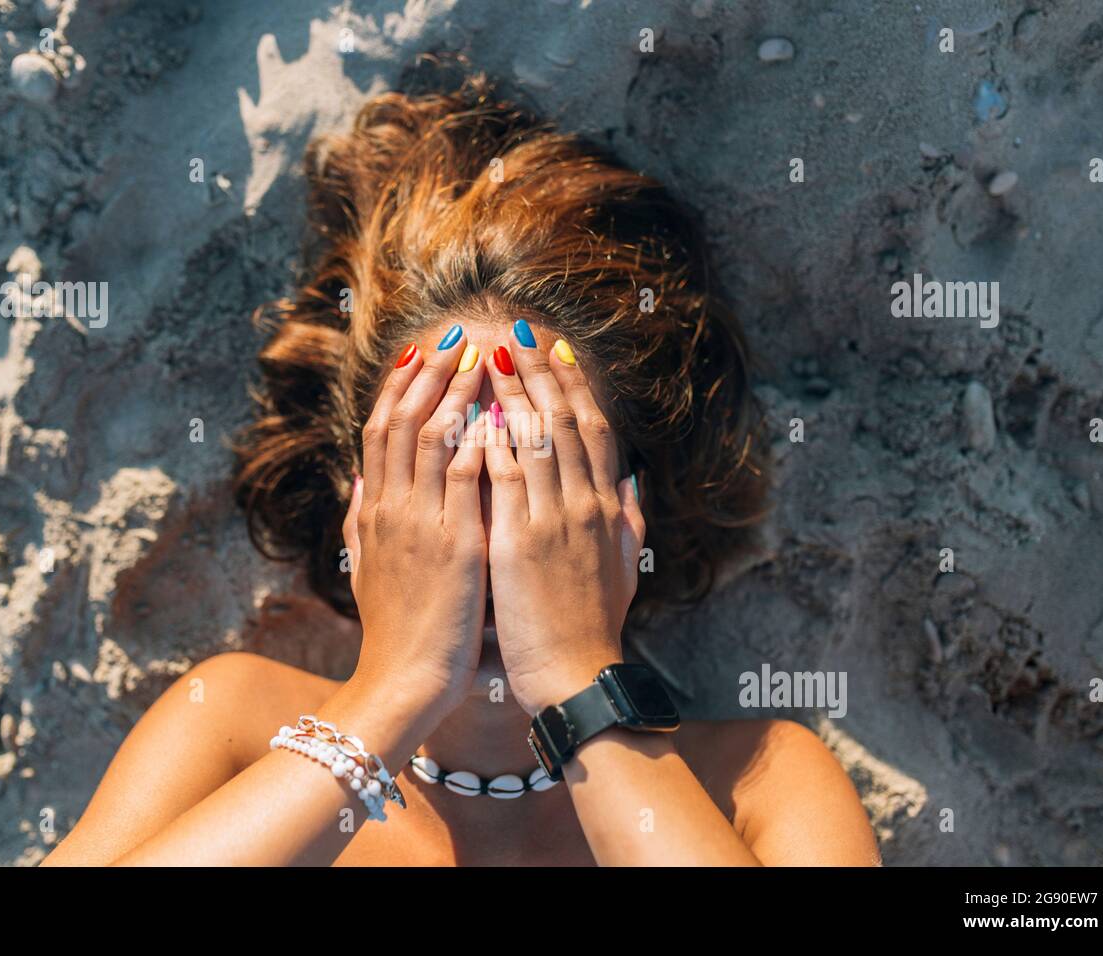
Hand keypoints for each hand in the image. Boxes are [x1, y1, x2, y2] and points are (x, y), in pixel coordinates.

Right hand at [342, 327, 487, 722]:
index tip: (417, 353)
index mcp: (375, 511)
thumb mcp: (366, 567)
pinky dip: (476, 439)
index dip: (398, 388)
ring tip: (475, 355)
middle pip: (402, 420)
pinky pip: (463, 477)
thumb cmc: (393, 628)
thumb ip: (361, 521)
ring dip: (454, 392)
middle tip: (450, 335)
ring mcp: (420, 523)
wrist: (404, 678)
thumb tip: (357, 482)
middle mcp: (391, 507)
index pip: (381, 431)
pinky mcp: (454, 543)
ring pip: (430, 438)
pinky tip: (493, 410)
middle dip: (427, 374)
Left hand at [483, 330, 645, 714]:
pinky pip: (504, 479)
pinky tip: (473, 412)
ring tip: (489, 355)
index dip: (575, 387)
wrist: (579, 677)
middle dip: (539, 373)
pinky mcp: (518, 544)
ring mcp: (552, 522)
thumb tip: (629, 481)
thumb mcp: (625, 568)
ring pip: (533, 440)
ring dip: (510, 393)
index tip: (557, 352)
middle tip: (519, 332)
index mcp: (607, 509)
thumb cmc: (595, 627)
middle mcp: (583, 505)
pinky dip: (490, 442)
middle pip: (564, 422)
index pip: (594, 431)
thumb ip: (628, 521)